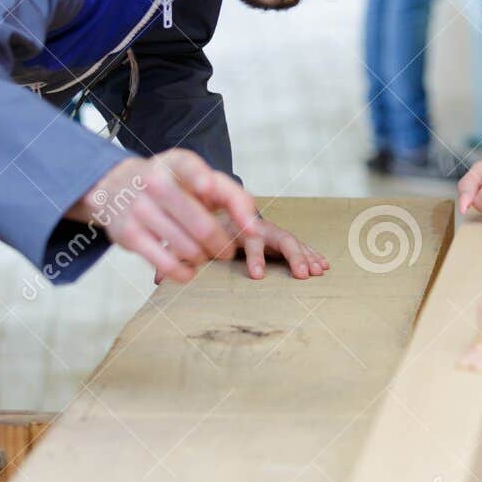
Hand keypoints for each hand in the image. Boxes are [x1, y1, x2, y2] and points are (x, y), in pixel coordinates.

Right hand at [72, 148, 263, 284]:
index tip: (208, 188)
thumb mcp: (197, 177)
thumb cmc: (171, 184)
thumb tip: (253, 228)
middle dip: (222, 244)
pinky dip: (184, 272)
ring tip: (206, 255)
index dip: (199, 177)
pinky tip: (190, 271)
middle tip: (227, 251)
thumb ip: (231, 194)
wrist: (115, 187)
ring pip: (188, 247)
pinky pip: (164, 263)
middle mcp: (155, 183)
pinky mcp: (129, 234)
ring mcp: (140, 209)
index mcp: (176, 163)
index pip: (189, 166)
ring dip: (205, 257)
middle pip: (200, 223)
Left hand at [157, 211, 330, 283]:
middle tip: (300, 274)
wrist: (204, 201)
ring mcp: (266, 230)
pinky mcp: (274, 237)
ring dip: (304, 255)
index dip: (254, 256)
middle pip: (278, 236)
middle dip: (292, 255)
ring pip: (291, 240)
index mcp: (232, 225)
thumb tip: (159, 280)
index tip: (257, 276)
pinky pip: (296, 244)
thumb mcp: (182, 236)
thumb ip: (173, 255)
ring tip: (316, 272)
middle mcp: (253, 225)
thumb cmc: (193, 222)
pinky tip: (322, 266)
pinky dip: (309, 253)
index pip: (247, 238)